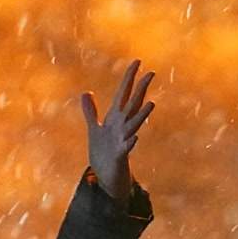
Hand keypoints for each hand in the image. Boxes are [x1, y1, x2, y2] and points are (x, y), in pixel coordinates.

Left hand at [81, 60, 155, 199]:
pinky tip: (135, 137)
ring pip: (134, 125)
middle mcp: (122, 126)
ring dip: (142, 115)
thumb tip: (85, 93)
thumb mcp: (94, 129)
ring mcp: (122, 140)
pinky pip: (126, 148)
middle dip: (141, 89)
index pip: (123, 94)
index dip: (129, 78)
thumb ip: (90, 111)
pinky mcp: (119, 155)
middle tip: (151, 73)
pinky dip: (130, 142)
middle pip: (133, 104)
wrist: (106, 177)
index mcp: (116, 118)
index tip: (136, 62)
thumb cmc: (102, 153)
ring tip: (151, 103)